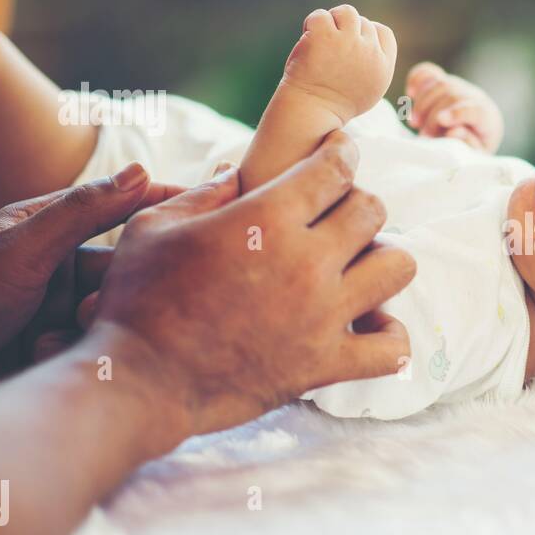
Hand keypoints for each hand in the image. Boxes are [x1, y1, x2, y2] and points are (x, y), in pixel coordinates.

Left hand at [0, 163, 178, 385]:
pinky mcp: (58, 349)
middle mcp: (60, 267)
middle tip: (95, 302)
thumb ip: (84, 209)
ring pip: (114, 309)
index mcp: (51, 229)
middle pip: (125, 266)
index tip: (218, 195)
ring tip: (49, 334)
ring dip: (91, 324)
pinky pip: (96, 346)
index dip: (167, 201)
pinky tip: (39, 354)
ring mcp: (58, 308)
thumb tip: (141, 170)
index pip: (123, 207)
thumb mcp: (24, 246)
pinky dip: (76, 351)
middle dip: (125, 284)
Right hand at [91, 131, 414, 448]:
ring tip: (356, 265)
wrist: (138, 381)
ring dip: (382, 258)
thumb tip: (237, 172)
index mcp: (267, 219)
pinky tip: (367, 324)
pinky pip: (390, 349)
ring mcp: (322, 315)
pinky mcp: (324, 364)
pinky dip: (389, 335)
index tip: (337, 154)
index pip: (335, 169)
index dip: (340, 153)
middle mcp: (306, 263)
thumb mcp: (155, 226)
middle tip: (335, 214)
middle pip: (373, 211)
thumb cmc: (137, 299)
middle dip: (357, 202)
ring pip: (397, 267)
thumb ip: (206, 193)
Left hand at [282, 4, 396, 122]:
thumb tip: (370, 40)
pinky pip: (321, 15)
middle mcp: (369, 52)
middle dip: (346, 30)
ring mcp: (348, 42)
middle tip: (330, 47)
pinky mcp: (325, 36)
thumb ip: (375, 64)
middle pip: (363, 22)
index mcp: (383, 66)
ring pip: (346, 12)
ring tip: (321, 38)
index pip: (383, 32)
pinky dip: (312, 24)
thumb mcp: (369, 89)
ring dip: (332, 21)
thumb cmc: (336, 104)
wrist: (312, 110)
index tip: (352, 43)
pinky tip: (308, 40)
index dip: (367, 33)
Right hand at [405, 62, 503, 153]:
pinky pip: (429, 72)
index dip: (457, 113)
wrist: (470, 136)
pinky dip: (416, 78)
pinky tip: (409, 93)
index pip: (476, 110)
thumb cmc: (470, 150)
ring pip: (439, 83)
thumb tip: (453, 131)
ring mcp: (458, 86)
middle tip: (424, 135)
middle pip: (452, 96)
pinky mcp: (442, 81)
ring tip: (414, 123)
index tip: (441, 120)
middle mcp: (474, 97)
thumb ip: (467, 144)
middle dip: (433, 116)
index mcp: (487, 118)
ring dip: (421, 103)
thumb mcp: (472, 155)